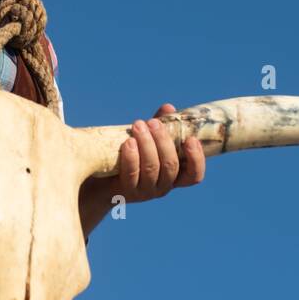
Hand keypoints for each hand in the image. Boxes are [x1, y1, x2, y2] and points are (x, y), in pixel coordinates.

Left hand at [82, 103, 206, 207]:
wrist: (102, 176)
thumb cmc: (132, 154)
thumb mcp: (149, 140)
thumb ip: (161, 126)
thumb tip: (169, 108)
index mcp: (174, 176)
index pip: (194, 176)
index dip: (196, 159)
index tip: (191, 139)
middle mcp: (163, 186)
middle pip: (170, 166)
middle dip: (163, 141)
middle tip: (153, 122)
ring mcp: (145, 191)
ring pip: (152, 168)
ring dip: (146, 144)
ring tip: (138, 125)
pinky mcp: (127, 191)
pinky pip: (132, 173)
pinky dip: (132, 156)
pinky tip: (128, 141)